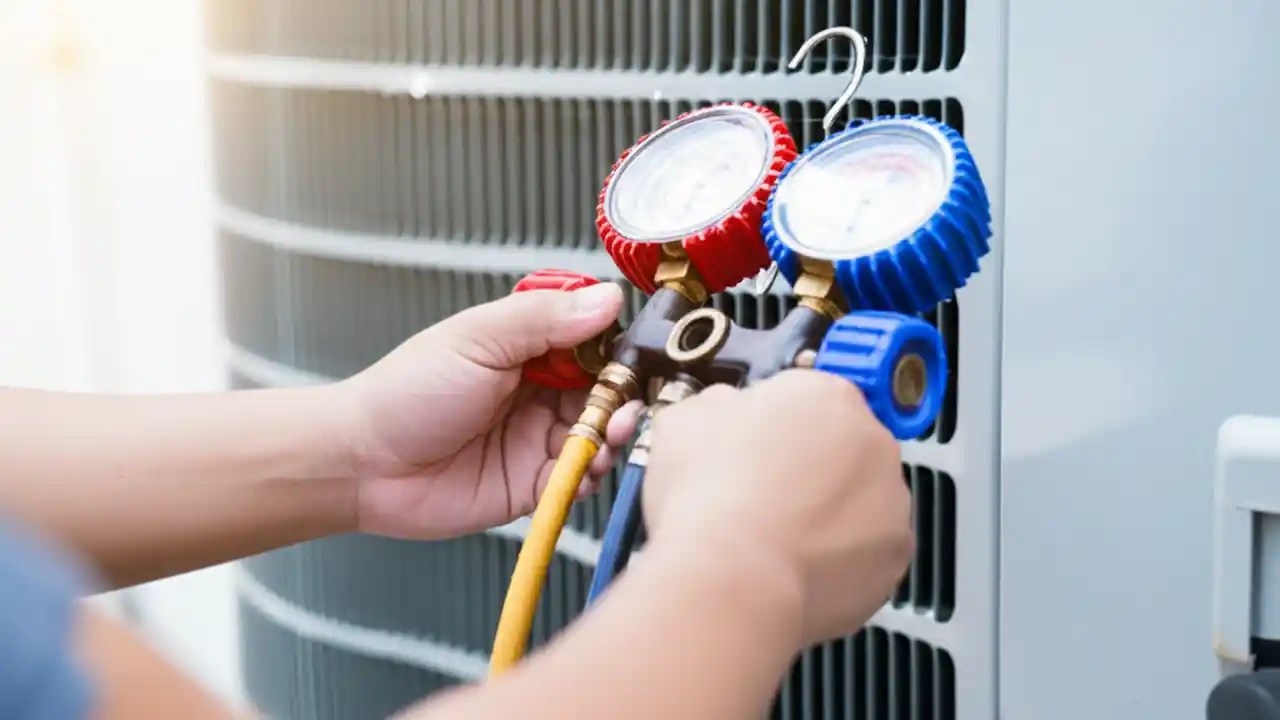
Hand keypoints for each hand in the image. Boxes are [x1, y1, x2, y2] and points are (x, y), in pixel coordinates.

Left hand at [338, 283, 640, 539]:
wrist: (364, 463)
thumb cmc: (406, 393)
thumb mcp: (478, 338)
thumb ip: (544, 318)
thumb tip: (607, 297)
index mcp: (528, 345)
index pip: (593, 340)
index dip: (618, 349)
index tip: (636, 358)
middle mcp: (538, 389)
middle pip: (605, 390)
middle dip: (623, 398)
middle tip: (625, 405)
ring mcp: (536, 437)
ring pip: (598, 435)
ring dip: (611, 436)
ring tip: (604, 437)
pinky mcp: (533, 483)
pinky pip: (579, 479)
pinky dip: (591, 475)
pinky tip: (584, 468)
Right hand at [642, 369, 911, 648]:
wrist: (733, 580)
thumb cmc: (707, 498)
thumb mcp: (684, 422)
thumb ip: (718, 406)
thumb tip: (726, 413)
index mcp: (824, 394)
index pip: (807, 397)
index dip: (775, 426)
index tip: (755, 449)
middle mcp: (872, 438)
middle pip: (842, 445)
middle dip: (810, 467)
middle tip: (763, 497)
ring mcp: (891, 497)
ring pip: (862, 498)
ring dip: (831, 512)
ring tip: (778, 538)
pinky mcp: (896, 552)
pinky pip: (870, 549)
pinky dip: (844, 559)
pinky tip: (799, 566)